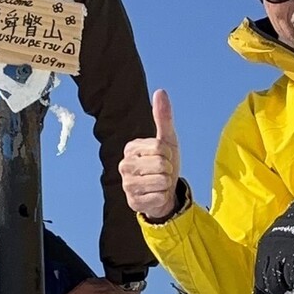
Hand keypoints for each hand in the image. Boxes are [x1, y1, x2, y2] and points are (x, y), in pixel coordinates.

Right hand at [120, 89, 180, 219]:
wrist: (164, 192)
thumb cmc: (165, 164)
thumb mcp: (168, 140)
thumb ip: (163, 117)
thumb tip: (160, 91)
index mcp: (131, 148)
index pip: (160, 147)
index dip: (169, 154)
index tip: (165, 158)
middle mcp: (124, 165)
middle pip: (161, 164)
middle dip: (169, 170)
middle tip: (163, 173)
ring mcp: (127, 185)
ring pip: (161, 181)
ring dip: (166, 184)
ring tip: (159, 184)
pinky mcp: (133, 202)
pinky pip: (159, 197)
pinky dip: (163, 197)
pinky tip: (156, 196)